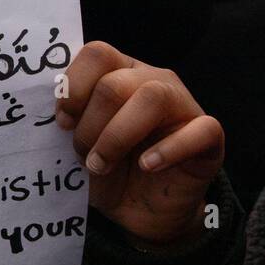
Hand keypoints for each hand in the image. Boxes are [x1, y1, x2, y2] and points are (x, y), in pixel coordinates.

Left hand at [55, 42, 223, 247]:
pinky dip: (167, 151)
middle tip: (85, 156)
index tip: (62, 122)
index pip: (97, 54)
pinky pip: (200, 130)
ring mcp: (184, 105)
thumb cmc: (109, 168)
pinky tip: (147, 166)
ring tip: (103, 165)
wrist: (141, 211)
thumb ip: (69, 119)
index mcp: (120, 72)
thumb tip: (55, 109)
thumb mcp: (80, 142)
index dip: (73, 88)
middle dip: (90, 126)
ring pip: (153, 97)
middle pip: (115, 83)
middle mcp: (154, 80)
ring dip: (118, 137)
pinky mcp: (209, 136)